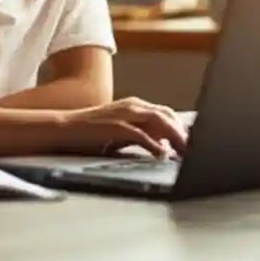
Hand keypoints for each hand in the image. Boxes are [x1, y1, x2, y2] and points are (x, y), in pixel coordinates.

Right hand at [57, 97, 188, 157]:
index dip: (182, 128)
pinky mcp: (115, 126)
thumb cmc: (90, 134)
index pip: (167, 113)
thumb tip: (164, 146)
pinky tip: (163, 155)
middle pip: (168, 116)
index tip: (194, 143)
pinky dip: (155, 145)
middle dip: (184, 133)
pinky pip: (141, 135)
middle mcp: (132, 106)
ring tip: (186, 153)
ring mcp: (124, 114)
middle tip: (196, 150)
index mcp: (135, 105)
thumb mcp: (120, 132)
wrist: (63, 129)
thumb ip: (142, 135)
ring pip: (159, 122)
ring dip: (175, 138)